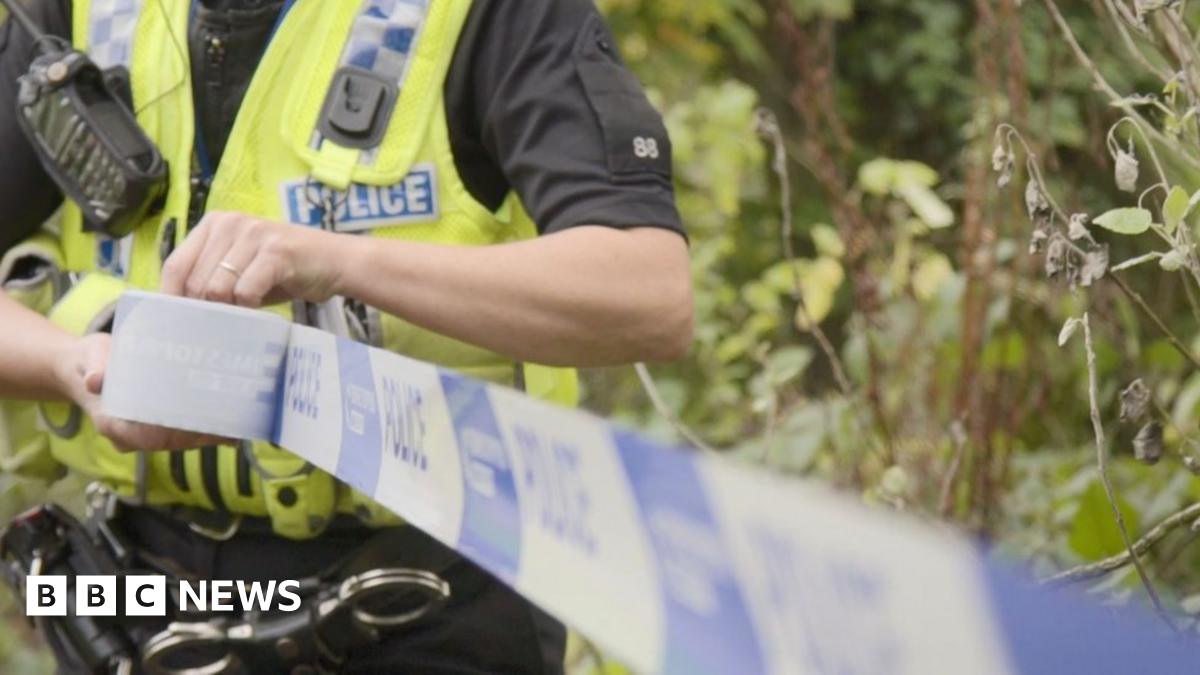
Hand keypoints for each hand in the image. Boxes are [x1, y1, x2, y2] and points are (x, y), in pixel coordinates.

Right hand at [54, 334, 230, 451]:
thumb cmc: (89, 361)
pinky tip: (231, 425)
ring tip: (238, 421)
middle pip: (171, 440)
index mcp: (112, 423)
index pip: (149, 437)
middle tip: (233, 421)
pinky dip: (205, 430)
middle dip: (203, 433)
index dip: (178, 433)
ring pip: (179, 440)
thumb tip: (95, 380)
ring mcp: (142, 435)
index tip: (204, 425)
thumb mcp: (90, 357)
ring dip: (208, 433)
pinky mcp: (153, 427)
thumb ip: (94, 366)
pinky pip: (181, 434)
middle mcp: (129, 436)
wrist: (83, 368)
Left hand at [160, 211, 342, 307]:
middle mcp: (230, 223)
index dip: (172, 297)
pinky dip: (250, 305)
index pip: (175, 265)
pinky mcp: (275, 251)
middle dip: (207, 307)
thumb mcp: (239, 269)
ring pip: (217, 289)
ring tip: (249, 305)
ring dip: (231, 307)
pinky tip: (263, 300)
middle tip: (227, 315)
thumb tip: (177, 310)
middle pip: (195, 282)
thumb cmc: (282, 269)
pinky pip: (245, 291)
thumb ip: (209, 279)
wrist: (333, 261)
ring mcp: (253, 235)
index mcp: (214, 224)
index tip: (178, 321)